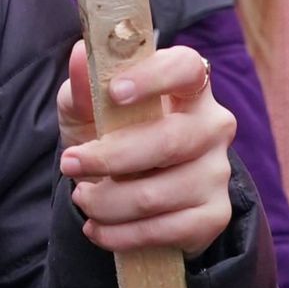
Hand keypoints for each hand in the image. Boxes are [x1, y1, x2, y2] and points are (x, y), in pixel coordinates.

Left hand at [57, 42, 236, 256]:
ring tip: (81, 198)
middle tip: (69, 164)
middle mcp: (213, 125)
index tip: (114, 93)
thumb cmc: (110, 135)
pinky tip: (98, 229)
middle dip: (111, 158)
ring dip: (107, 202)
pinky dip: (121, 234)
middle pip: (169, 141)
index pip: (185, 67)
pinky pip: (166, 230)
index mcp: (187, 85)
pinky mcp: (214, 215)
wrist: (126, 193)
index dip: (154, 77)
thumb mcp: (88, 110)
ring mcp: (218, 171)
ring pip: (159, 194)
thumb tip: (80, 53)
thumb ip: (85, 86)